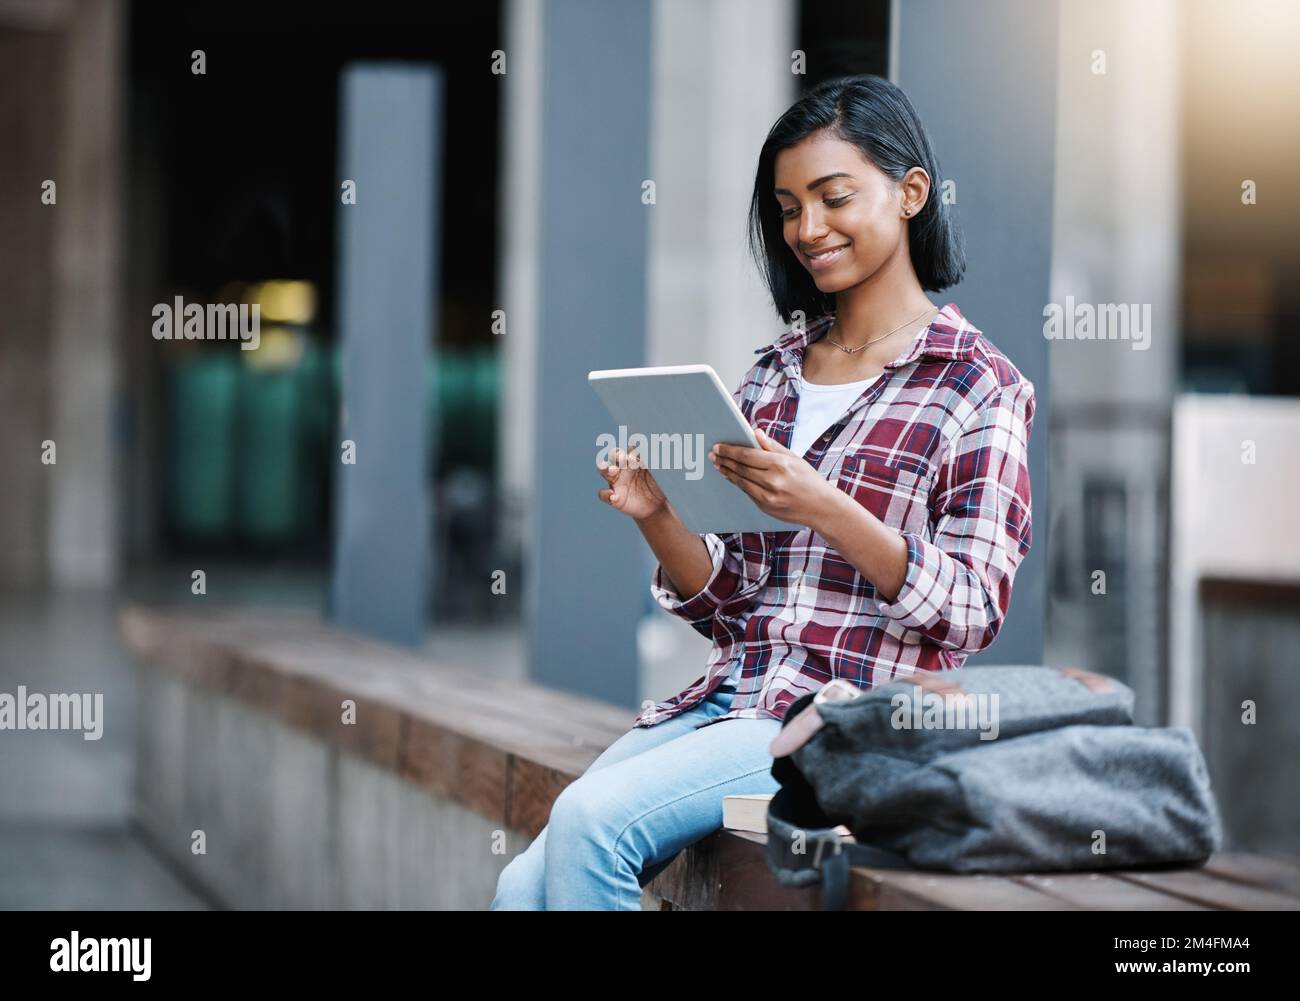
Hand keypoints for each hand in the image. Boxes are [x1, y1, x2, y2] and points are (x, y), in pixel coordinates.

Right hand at [597, 446, 667, 520]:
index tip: (640, 454)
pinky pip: (603, 494)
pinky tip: (614, 496)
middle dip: (615, 454)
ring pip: (604, 470)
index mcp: (634, 460)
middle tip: (622, 457)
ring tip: (613, 471)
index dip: (633, 450)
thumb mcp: (661, 476)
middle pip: (613, 455)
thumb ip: (659, 466)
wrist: (656, 507)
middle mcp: (623, 468)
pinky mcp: (613, 497)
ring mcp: (616, 482)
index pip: (630, 450)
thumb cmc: (658, 486)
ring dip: (606, 468)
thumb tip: (666, 453)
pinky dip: (606, 494)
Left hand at [710, 427, 839, 529]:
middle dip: (724, 460)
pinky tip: (731, 476)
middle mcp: (772, 480)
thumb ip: (772, 446)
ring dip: (727, 472)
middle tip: (713, 454)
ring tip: (718, 464)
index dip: (729, 450)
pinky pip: (747, 492)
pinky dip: (737, 483)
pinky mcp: (765, 507)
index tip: (718, 446)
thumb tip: (755, 432)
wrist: (821, 508)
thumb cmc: (809, 480)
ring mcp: (768, 496)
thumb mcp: (794, 458)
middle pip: (740, 468)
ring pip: (740, 481)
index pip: (747, 455)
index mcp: (780, 464)